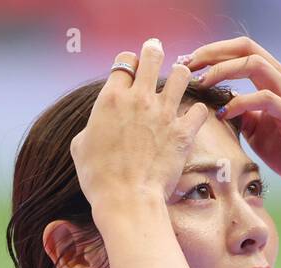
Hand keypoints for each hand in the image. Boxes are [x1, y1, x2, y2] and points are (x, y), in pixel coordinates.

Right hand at [70, 37, 211, 207]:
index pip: (125, 60)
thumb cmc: (98, 178)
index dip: (129, 63)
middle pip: (153, 55)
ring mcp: (163, 114)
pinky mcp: (182, 133)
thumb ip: (92, 125)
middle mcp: (138, 99)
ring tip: (177, 85)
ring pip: (181, 74)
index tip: (131, 72)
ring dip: (180, 77)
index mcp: (111, 98)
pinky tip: (191, 119)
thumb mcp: (80, 146)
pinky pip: (199, 110)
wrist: (126, 200)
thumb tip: (97, 124)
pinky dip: (197, 113)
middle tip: (157, 58)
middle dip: (155, 53)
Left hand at [185, 37, 280, 202]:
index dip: (213, 53)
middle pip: (246, 48)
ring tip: (201, 84)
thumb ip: (245, 118)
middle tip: (186, 66)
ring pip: (254, 64)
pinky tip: (223, 114)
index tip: (188, 64)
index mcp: (278, 81)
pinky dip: (239, 102)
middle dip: (212, 53)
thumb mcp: (262, 134)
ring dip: (222, 70)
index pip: (243, 51)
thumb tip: (220, 110)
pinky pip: (264, 98)